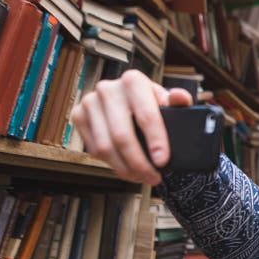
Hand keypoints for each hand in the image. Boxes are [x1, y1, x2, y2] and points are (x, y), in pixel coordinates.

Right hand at [70, 69, 192, 184]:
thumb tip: (180, 98)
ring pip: (105, 147)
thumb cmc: (151, 103)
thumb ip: (178, 101)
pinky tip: (127, 168)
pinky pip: (94, 149)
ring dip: (125, 169)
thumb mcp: (167, 101)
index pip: (145, 115)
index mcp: (133, 81)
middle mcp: (107, 88)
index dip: (155, 140)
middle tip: (153, 177)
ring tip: (141, 176)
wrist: (127, 102)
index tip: (162, 161)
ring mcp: (89, 102)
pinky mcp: (78, 116)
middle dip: (139, 163)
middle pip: (122, 136)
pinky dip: (112, 165)